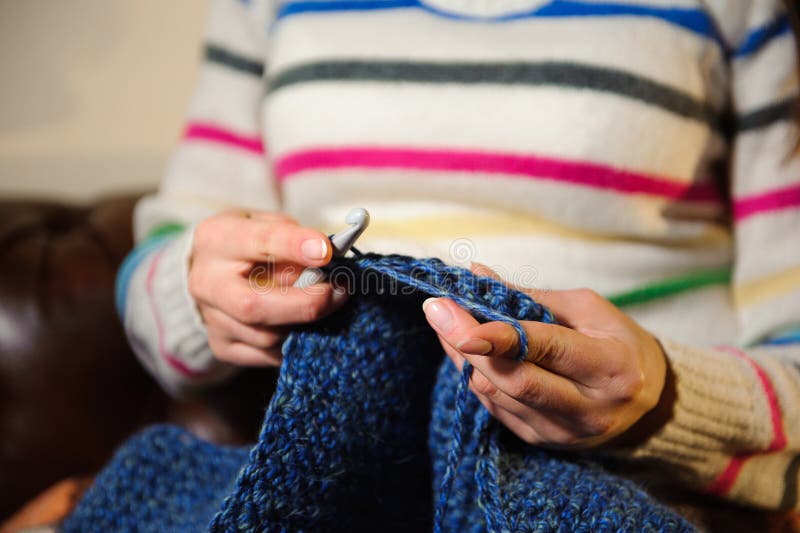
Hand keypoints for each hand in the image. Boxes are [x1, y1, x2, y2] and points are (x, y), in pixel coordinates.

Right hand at [189, 211, 346, 366]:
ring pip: (266, 336)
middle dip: (305, 303)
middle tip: (339, 292)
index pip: (259, 242)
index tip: (327, 252)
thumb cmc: (249, 242)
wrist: (212, 270)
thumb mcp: (269, 224)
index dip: (295, 247)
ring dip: (304, 324)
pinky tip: (301, 323)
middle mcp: (206, 282)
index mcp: (217, 239)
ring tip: (323, 303)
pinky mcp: (222, 346)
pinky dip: (292, 342)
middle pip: (254, 306)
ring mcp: (211, 319)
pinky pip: (267, 355)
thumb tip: (330, 261)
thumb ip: (294, 239)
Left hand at [422, 264, 667, 448]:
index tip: (454, 312)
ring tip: (445, 320)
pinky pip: (494, 406)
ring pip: (496, 393)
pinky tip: (464, 348)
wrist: (650, 408)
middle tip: (435, 308)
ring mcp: (561, 432)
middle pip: (512, 378)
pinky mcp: (539, 441)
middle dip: (465, 341)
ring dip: (463, 356)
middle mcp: (586, 409)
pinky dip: (475, 373)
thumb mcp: (589, 309)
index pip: (545, 349)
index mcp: (609, 368)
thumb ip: (531, 296)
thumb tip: (477, 275)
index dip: (497, 334)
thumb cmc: (620, 344)